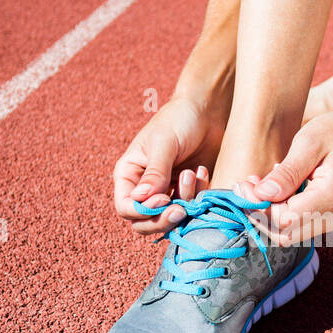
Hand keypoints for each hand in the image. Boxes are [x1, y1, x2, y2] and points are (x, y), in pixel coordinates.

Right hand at [113, 96, 221, 234]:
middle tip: (182, 211)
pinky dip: (199, 195)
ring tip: (193, 173)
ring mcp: (168, 192)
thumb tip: (140, 199)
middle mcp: (145, 188)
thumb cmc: (178, 120)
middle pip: (145, 223)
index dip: (142, 211)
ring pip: (170, 219)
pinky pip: (192, 208)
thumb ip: (154, 173)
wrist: (206, 110)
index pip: (126, 207)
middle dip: (163, 220)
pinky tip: (202, 171)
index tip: (163, 200)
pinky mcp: (189, 193)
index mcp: (130, 175)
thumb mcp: (163, 144)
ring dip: (185, 201)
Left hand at [243, 109, 332, 244]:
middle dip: (259, 214)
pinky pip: (298, 227)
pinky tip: (277, 189)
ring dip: (268, 214)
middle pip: (284, 234)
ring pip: (289, 234)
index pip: (285, 219)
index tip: (245, 183)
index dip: (258, 206)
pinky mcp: (331, 220)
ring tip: (261, 184)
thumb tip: (262, 195)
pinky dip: (281, 213)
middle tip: (247, 185)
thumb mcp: (308, 143)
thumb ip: (286, 173)